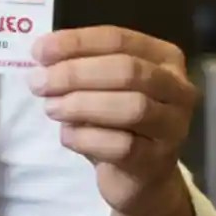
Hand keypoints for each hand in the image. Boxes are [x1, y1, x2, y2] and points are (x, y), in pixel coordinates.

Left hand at [29, 26, 197, 215]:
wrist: (139, 177)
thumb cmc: (116, 122)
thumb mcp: (100, 87)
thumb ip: (78, 66)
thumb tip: (42, 53)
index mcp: (164, 58)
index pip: (118, 39)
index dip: (76, 43)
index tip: (38, 52)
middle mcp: (177, 89)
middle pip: (127, 71)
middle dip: (76, 74)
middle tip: (39, 83)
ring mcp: (173, 127)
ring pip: (131, 107)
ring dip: (82, 105)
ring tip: (51, 108)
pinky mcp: (157, 161)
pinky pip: (123, 146)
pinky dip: (87, 138)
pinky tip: (67, 135)